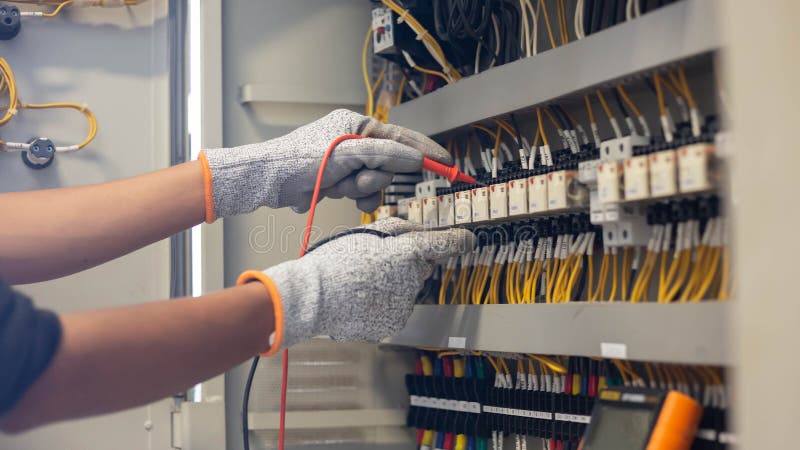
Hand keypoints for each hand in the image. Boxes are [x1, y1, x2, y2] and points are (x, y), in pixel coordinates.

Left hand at [199, 109, 450, 219]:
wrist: (269, 180)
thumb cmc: (301, 159)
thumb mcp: (347, 155)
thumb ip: (385, 155)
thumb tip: (416, 157)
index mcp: (358, 125)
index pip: (401, 138)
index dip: (425, 151)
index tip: (447, 163)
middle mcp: (355, 141)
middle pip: (389, 164)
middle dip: (373, 177)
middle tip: (353, 179)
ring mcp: (348, 161)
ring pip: (375, 181)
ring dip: (360, 189)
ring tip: (338, 187)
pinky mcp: (340, 179)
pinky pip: (362, 191)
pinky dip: (353, 197)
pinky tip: (336, 195)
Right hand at [237, 218, 474, 353]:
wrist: (314, 298)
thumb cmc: (337, 261)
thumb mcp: (368, 233)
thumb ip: (400, 229)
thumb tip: (421, 231)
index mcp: (409, 253)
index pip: (450, 244)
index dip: (460, 240)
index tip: (467, 239)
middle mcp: (414, 280)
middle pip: (424, 267)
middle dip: (410, 262)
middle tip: (380, 259)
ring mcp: (404, 305)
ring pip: (409, 289)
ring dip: (395, 284)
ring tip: (364, 280)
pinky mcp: (393, 324)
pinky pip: (395, 309)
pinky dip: (384, 304)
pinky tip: (363, 298)